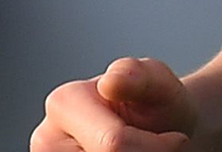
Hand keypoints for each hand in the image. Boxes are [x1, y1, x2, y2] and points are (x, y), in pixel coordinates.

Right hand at [31, 56, 198, 150]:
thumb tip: (110, 83)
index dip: (157, 148)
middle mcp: (46, 140)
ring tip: (145, 151)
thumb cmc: (157, 107)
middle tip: (162, 149)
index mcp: (64, 103)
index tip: (175, 138)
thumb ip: (139, 77)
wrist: (159, 131)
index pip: (113, 144)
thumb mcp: (160, 85)